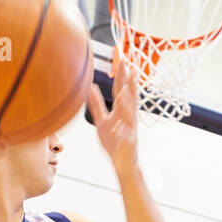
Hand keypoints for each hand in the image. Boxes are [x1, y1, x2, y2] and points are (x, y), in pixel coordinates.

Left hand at [87, 54, 138, 175]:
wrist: (123, 163)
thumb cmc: (114, 143)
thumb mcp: (102, 121)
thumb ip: (97, 105)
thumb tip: (91, 88)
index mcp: (121, 110)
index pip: (120, 89)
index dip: (121, 75)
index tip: (121, 58)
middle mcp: (128, 116)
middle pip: (129, 95)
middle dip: (129, 79)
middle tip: (129, 63)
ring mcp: (130, 128)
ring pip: (130, 111)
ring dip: (128, 98)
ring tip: (127, 85)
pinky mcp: (129, 140)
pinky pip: (125, 132)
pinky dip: (123, 125)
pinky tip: (120, 120)